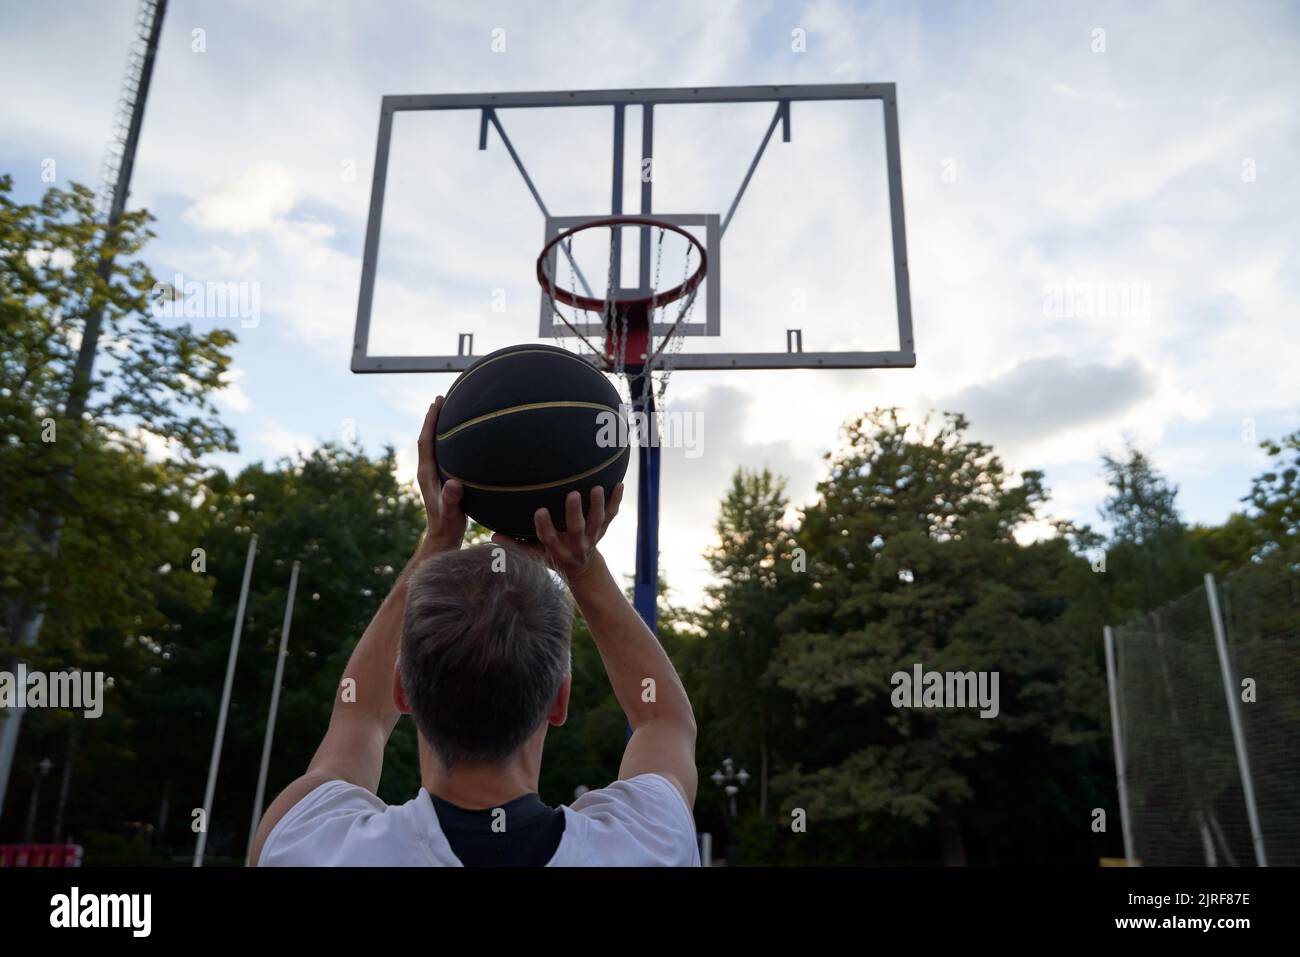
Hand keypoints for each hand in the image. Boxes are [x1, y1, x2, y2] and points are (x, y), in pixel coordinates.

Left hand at [416, 397, 466, 551]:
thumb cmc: (448, 526)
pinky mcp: (440, 481)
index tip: (437, 401)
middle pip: (427, 438)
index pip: (425, 440)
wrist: (442, 538)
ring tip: (450, 413)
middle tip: (441, 398)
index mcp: (426, 473)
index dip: (430, 420)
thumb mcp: (451, 512)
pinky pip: (442, 455)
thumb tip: (455, 484)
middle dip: (433, 418)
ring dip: (439, 429)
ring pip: (433, 446)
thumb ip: (452, 499)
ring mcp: (432, 476)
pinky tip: (462, 441)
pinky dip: (448, 443)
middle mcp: (426, 471)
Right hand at [492, 484, 623, 581]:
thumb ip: (515, 545)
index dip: (544, 526)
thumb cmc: (551, 555)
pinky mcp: (603, 528)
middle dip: (575, 512)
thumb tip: (492, 537)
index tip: (540, 511)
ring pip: (596, 521)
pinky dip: (616, 500)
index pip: (549, 539)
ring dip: (597, 504)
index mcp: (557, 550)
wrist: (582, 567)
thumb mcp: (534, 555)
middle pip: (576, 528)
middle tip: (573, 494)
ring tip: (597, 487)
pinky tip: (620, 484)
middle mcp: (576, 545)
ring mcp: (592, 536)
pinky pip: (611, 514)